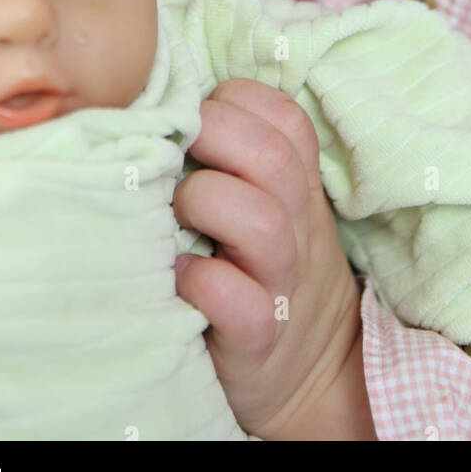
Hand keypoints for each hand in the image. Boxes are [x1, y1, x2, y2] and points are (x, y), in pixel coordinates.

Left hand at [172, 78, 375, 439]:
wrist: (311, 372)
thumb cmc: (264, 268)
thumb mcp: (273, 205)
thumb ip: (238, 155)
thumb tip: (160, 99)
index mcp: (298, 185)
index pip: (283, 116)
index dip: (233, 102)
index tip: (195, 117)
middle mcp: (297, 226)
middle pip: (272, 156)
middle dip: (213, 136)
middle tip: (174, 153)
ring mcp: (281, 282)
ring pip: (261, 222)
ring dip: (205, 204)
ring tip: (173, 216)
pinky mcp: (258, 339)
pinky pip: (238, 302)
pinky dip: (201, 282)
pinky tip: (177, 277)